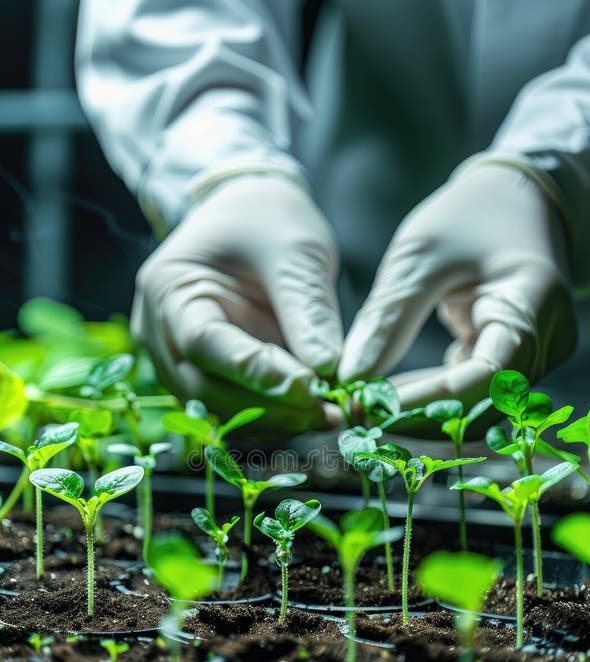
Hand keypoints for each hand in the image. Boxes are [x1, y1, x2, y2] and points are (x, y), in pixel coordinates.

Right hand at [132, 175, 342, 431]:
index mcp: (170, 288)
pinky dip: (269, 419)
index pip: (205, 342)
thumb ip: (308, 312)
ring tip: (327, 416)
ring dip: (273, 420)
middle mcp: (160, 331)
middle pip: (204, 388)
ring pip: (217, 408)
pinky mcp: (203, 376)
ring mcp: (176, 359)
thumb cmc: (269, 220)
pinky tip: (310, 415)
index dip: (257, 372)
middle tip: (327, 412)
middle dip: (269, 406)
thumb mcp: (295, 253)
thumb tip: (331, 371)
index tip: (311, 386)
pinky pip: (230, 409)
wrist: (252, 213)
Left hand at [338, 163, 576, 420]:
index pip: (483, 378)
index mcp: (532, 306)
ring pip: (475, 403)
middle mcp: (545, 340)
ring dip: (422, 409)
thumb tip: (351, 376)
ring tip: (369, 402)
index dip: (426, 400)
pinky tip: (390, 391)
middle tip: (360, 412)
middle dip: (418, 413)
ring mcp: (532, 353)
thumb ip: (388, 318)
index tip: (371, 405)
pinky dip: (431, 394)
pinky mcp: (510, 357)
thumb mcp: (421, 255)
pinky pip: (472, 390)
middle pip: (481, 401)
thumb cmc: (471, 214)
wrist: (516, 195)